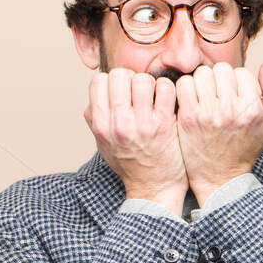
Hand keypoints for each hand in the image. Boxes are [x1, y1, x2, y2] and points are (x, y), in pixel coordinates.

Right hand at [84, 68, 187, 210]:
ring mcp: (143, 124)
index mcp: (102, 126)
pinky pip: (165, 89)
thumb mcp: (103, 144)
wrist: (154, 188)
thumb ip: (95, 118)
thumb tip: (96, 94)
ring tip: (153, 96)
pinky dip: (167, 90)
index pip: (99, 81)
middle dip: (130, 79)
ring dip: (150, 83)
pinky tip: (166, 101)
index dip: (112, 81)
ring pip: (143, 79)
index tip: (121, 91)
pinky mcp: (165, 125)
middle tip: (138, 92)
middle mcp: (120, 124)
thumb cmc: (129, 164)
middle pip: (120, 75)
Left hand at [174, 62, 262, 200]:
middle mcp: (231, 110)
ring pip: (202, 73)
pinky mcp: (188, 117)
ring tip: (206, 96)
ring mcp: (208, 113)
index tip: (236, 95)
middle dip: (221, 79)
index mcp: (252, 110)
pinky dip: (187, 88)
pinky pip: (184, 84)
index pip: (242, 72)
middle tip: (219, 94)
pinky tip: (193, 100)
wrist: (220, 177)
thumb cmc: (245, 150)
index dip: (239, 81)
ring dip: (203, 82)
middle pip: (221, 69)